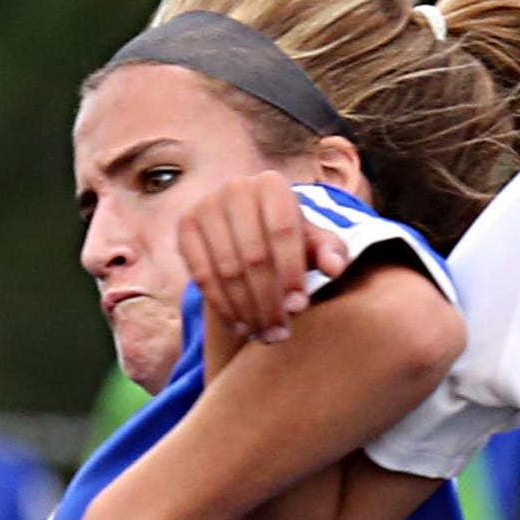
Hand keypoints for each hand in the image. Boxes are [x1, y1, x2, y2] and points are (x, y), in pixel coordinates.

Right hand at [176, 171, 349, 344]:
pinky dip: (223, 305)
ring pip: (227, 270)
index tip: (299, 307)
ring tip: (264, 334)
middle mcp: (236, 189)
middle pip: (254, 255)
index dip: (291, 272)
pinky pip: (202, 275)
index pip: (282, 231)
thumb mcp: (313, 241)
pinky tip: (240, 325)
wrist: (244, 224)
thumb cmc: (287, 237)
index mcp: (272, 184)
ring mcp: (205, 206)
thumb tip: (334, 269)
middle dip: (269, 300)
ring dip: (247, 309)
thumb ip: (330, 252)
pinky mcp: (185, 228)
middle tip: (280, 332)